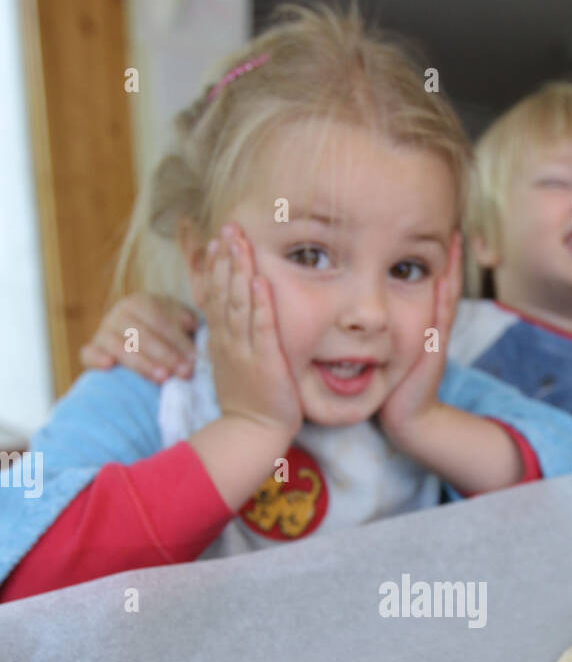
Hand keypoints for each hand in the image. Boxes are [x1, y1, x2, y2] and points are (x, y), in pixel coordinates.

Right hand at [79, 294, 196, 380]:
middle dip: (166, 355)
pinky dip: (97, 358)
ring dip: (142, 363)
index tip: (194, 359)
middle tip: (185, 373)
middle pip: (141, 335)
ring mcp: (103, 332)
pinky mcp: (92, 350)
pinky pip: (89, 353)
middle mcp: (118, 314)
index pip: (159, 320)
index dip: (178, 340)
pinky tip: (109, 366)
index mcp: (139, 303)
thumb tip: (190, 324)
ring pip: (120, 346)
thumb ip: (187, 322)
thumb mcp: (179, 321)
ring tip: (163, 378)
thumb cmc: (166, 333)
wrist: (140, 340)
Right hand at [200, 223, 302, 442]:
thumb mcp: (232, 364)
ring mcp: (245, 351)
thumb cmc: (248, 401)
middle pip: (224, 292)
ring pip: (238, 304)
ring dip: (239, 271)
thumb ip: (230, 339)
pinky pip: (261, 328)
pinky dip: (260, 304)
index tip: (217, 241)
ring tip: (239, 242)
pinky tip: (259, 281)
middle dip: (226, 258)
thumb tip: (234, 316)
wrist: (251, 433)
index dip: (215, 267)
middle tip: (228, 227)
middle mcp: (229, 341)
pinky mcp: (265, 362)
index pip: (214, 296)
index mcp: (221, 340)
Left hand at [378, 230, 462, 442]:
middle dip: (442, 252)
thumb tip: (346, 312)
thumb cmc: (387, 387)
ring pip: (445, 293)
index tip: (424, 225)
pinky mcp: (434, 348)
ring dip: (449, 265)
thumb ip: (369, 330)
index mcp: (412, 323)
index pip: (417, 281)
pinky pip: (441, 315)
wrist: (406, 419)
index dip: (421, 255)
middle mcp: (428, 325)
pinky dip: (446, 292)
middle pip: (439, 280)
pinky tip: (444, 271)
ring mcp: (434, 335)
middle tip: (447, 220)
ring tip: (453, 236)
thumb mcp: (378, 353)